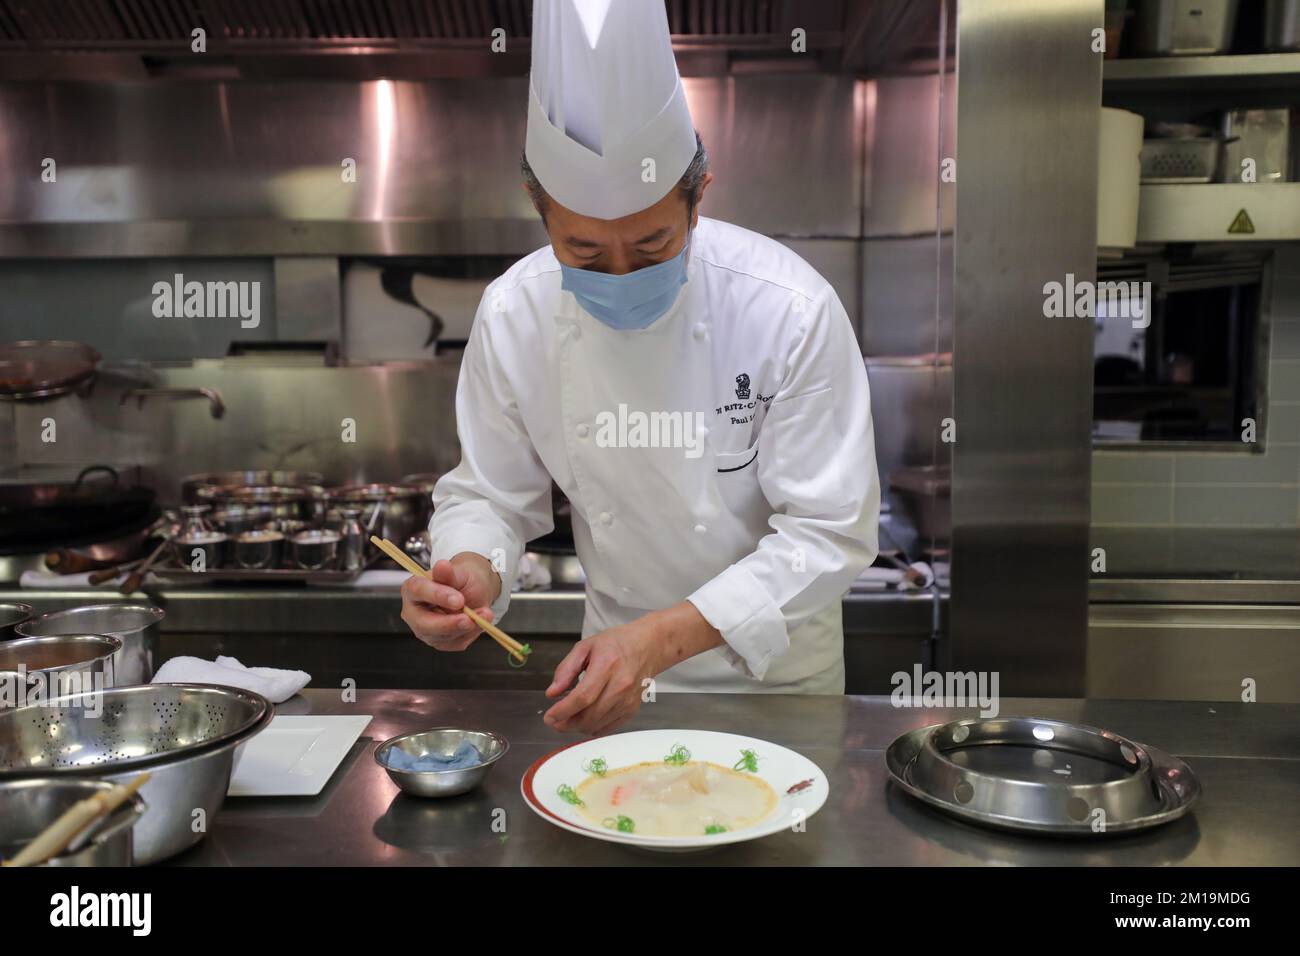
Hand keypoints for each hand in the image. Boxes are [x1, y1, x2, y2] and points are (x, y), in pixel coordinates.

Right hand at [400, 552, 501, 651]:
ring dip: (467, 628)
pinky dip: (471, 633)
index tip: (458, 599)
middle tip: (469, 619)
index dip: (438, 595)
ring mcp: (425, 630)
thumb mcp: (459, 573)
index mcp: (413, 589)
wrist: (472, 592)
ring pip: (442, 637)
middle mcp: (414, 613)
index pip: (419, 591)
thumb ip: (450, 573)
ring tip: (484, 614)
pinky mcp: (440, 642)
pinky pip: (455, 643)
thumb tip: (442, 565)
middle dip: (449, 624)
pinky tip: (480, 621)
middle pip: (424, 624)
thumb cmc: (461, 581)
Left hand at [543, 620, 660, 735]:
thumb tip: (552, 693)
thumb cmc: (615, 644)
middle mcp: (621, 685)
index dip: (562, 710)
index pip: (582, 697)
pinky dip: (592, 728)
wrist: (646, 647)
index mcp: (607, 665)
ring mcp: (628, 700)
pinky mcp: (632, 709)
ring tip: (567, 719)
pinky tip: (583, 720)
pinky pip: (608, 728)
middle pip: (589, 715)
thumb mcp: (585, 647)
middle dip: (566, 723)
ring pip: (597, 725)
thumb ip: (566, 669)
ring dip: (577, 727)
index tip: (549, 716)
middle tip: (554, 721)